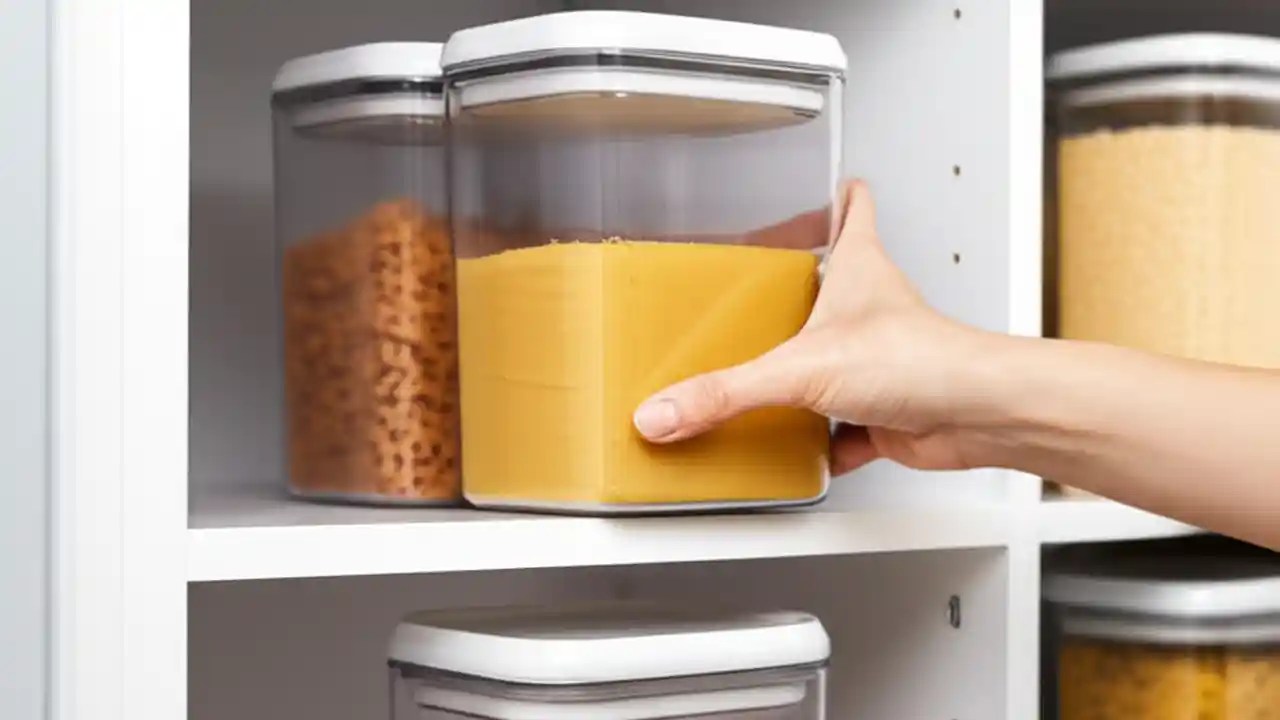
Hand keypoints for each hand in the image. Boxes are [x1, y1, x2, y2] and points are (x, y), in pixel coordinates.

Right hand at [632, 181, 997, 474]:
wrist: (975, 414)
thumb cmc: (920, 359)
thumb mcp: (798, 368)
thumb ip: (725, 392)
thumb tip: (664, 409)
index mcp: (856, 271)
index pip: (851, 210)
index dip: (834, 196)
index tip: (816, 188)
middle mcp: (870, 311)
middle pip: (834, 286)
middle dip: (798, 293)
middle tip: (760, 295)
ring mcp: (879, 362)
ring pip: (834, 359)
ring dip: (804, 373)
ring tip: (763, 379)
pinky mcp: (885, 411)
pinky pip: (844, 428)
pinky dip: (823, 442)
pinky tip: (802, 452)